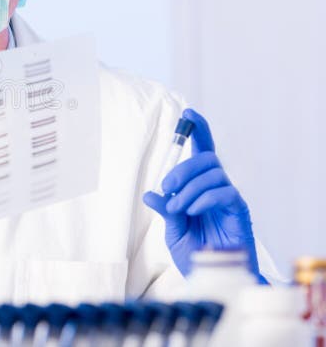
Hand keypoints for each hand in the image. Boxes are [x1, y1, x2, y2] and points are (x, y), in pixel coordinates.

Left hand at [142, 108, 263, 280]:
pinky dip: (205, 197)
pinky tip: (192, 210)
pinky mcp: (240, 211)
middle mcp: (217, 187)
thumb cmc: (196, 253)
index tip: (189, 112)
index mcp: (199, 187)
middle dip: (182, 168)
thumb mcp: (173, 230)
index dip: (199, 131)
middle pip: (206, 159)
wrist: (214, 277)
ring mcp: (230, 198)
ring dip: (189, 188)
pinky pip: (226, 192)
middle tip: (166, 187)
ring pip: (214, 174)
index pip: (201, 153)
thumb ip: (165, 210)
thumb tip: (150, 193)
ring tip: (177, 208)